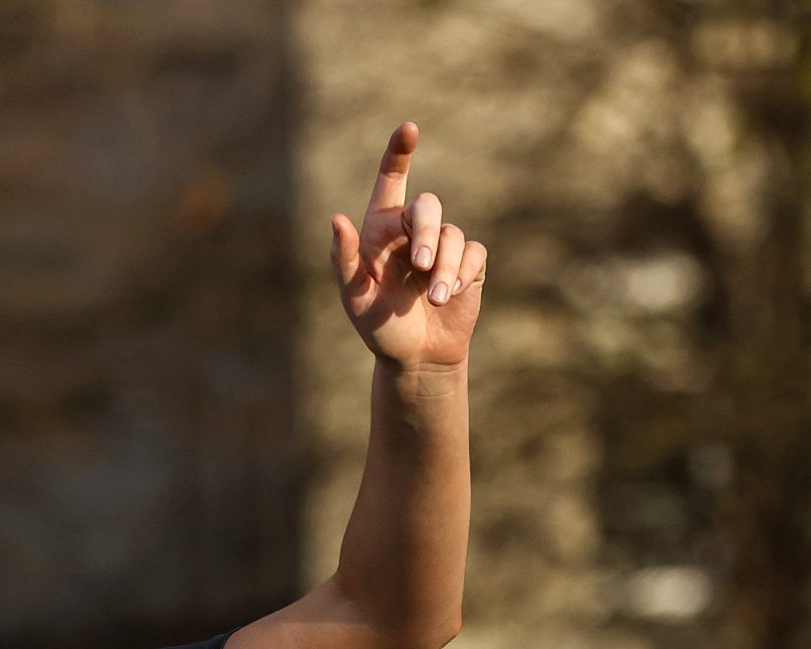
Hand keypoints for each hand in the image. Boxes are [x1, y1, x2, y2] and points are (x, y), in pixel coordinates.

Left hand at [330, 124, 486, 372]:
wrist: (416, 357)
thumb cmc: (379, 326)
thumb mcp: (355, 297)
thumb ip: (345, 258)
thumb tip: (336, 218)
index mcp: (381, 229)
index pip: (390, 180)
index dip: (399, 152)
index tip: (409, 128)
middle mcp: (413, 231)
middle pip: (428, 207)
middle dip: (428, 234)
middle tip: (422, 264)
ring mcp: (444, 246)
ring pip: (454, 234)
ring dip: (446, 267)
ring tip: (435, 298)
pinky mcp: (468, 264)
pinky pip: (474, 254)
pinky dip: (463, 273)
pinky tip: (450, 296)